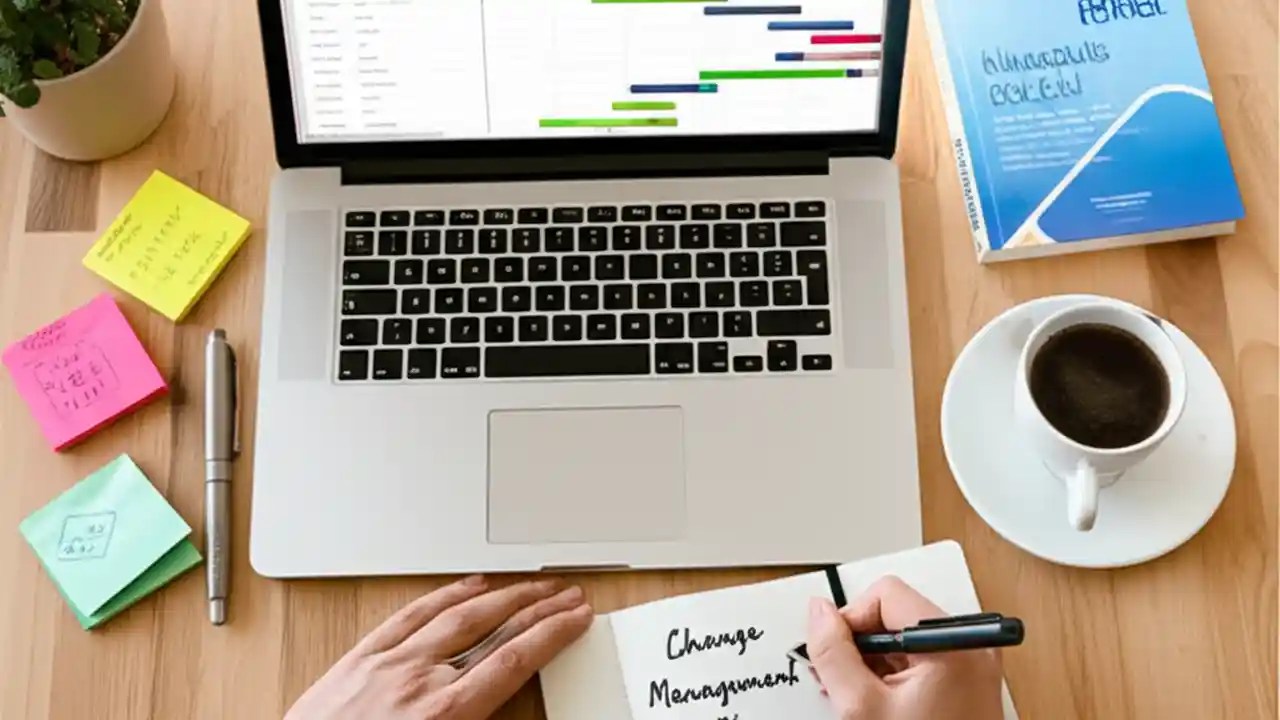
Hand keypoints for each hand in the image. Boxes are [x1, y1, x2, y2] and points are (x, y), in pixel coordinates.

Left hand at [285, 575, 592, 719]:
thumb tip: (514, 708)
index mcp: (444, 714)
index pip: (513, 660)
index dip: (552, 633)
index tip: (575, 617)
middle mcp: (419, 680)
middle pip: (493, 629)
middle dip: (536, 607)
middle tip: (566, 594)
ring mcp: (387, 663)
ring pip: (455, 614)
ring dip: (499, 594)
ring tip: (528, 584)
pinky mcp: (358, 659)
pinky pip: (409, 615)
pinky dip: (442, 596)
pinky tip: (463, 587)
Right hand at [806, 576, 1003, 719]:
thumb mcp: (862, 707)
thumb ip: (834, 652)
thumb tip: (818, 613)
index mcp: (952, 644)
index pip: (886, 594)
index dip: (850, 619)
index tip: (833, 651)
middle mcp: (970, 647)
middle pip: (895, 614)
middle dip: (860, 645)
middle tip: (840, 681)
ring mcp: (972, 666)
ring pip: (904, 638)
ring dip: (873, 663)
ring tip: (858, 700)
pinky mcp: (967, 682)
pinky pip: (920, 660)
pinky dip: (892, 676)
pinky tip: (878, 705)